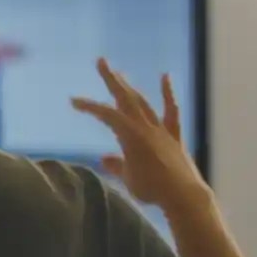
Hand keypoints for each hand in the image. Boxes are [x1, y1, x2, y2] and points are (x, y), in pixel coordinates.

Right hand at [71, 59, 211, 213]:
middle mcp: (145, 127)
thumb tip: (106, 158)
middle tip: (101, 62)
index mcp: (131, 135)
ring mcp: (161, 129)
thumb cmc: (151, 189)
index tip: (73, 101)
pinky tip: (165, 77)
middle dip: (112, 79)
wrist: (183, 195)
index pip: (106, 114)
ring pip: (143, 102)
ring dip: (130, 87)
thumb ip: (116, 165)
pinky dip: (168, 94)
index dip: (89, 106)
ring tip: (120, 74)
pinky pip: (170, 111)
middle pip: (126, 98)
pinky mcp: (174, 136)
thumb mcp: (128, 178)